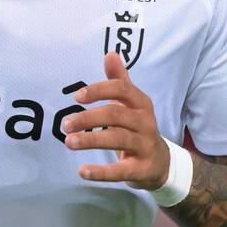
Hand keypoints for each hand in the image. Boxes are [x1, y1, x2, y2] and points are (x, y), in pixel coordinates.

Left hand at [61, 51, 170, 189]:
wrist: (161, 163)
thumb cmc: (137, 127)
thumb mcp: (131, 104)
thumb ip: (119, 81)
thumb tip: (110, 53)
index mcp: (141, 103)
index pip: (122, 90)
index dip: (99, 90)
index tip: (76, 97)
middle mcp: (146, 122)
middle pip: (116, 115)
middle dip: (89, 118)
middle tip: (66, 124)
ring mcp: (145, 146)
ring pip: (118, 139)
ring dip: (91, 140)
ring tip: (69, 142)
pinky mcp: (141, 169)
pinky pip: (121, 170)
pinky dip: (102, 172)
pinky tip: (83, 171)